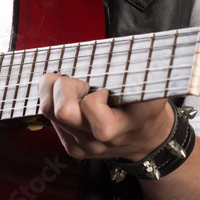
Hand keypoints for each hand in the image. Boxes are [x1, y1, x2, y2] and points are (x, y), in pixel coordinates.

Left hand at [38, 72, 172, 160]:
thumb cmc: (146, 107)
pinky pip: (50, 119)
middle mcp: (100, 141)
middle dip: (66, 87)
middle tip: (82, 83)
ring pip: (49, 112)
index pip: (96, 117)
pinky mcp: (73, 146)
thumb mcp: (150, 90)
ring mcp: (84, 145)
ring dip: (55, 90)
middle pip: (62, 112)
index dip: (94, 98)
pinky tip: (72, 98)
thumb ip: (136, 76)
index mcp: (123, 127)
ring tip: (73, 85)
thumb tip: (121, 53)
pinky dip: (56, 101)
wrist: (145, 137)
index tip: (103, 90)